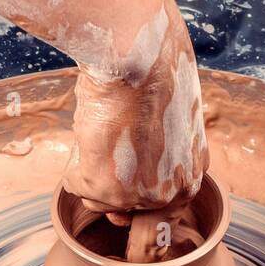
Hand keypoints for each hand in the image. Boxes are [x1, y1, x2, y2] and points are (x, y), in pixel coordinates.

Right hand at [63, 0, 207, 223]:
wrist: (140, 58)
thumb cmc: (156, 76)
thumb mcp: (171, 122)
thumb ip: (157, 156)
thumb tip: (125, 188)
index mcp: (190, 178)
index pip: (155, 205)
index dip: (133, 184)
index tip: (121, 165)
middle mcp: (167, 195)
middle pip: (124, 206)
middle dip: (110, 179)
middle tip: (112, 141)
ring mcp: (136, 197)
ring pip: (96, 197)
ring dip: (91, 166)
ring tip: (106, 131)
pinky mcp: (104, 190)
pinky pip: (74, 184)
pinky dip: (75, 160)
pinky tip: (92, 130)